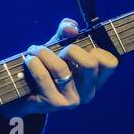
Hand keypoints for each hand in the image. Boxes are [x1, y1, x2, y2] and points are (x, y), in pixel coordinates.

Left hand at [2, 18, 117, 118]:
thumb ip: (66, 31)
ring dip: (43, 52)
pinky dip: (33, 63)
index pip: (110, 63)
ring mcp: (72, 101)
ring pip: (61, 68)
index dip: (96, 49)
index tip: (79, 47)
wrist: (23, 92)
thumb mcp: (58, 46)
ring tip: (34, 51)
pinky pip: (43, 76)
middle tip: (58, 50)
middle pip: (90, 63)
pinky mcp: (53, 104)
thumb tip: (72, 28)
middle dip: (70, 49)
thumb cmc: (46, 66)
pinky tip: (29, 61)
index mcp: (96, 80)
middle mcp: (88, 93)